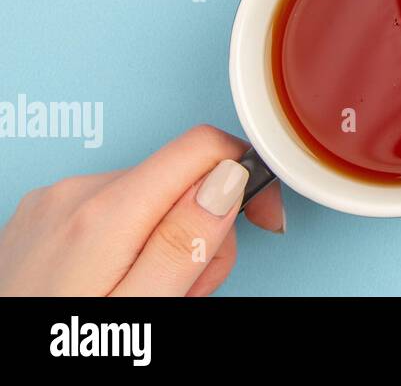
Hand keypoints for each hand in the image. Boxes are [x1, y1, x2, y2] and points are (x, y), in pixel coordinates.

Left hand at [0, 125, 283, 295]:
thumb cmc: (58, 353)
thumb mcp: (138, 311)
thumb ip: (184, 244)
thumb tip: (229, 178)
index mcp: (104, 214)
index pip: (203, 147)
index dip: (245, 179)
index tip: (258, 219)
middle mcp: (76, 193)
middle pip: (181, 178)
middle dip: (202, 229)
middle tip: (187, 288)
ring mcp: (53, 203)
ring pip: (150, 195)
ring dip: (166, 241)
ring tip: (149, 292)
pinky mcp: (42, 216)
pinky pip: (113, 208)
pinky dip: (130, 243)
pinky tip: (116, 282)